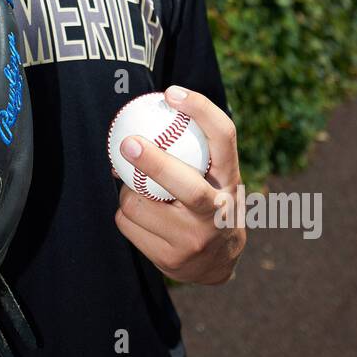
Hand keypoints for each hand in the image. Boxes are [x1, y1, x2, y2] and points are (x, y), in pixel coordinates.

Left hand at [113, 86, 245, 285]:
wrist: (218, 264)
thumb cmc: (209, 204)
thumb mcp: (215, 177)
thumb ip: (192, 152)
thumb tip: (136, 125)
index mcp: (230, 181)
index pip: (223, 138)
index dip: (200, 110)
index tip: (172, 92)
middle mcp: (217, 212)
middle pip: (185, 184)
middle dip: (153, 163)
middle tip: (127, 143)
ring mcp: (194, 240)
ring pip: (140, 205)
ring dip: (129, 193)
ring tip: (142, 194)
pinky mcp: (170, 260)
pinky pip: (128, 225)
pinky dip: (125, 215)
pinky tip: (142, 218)